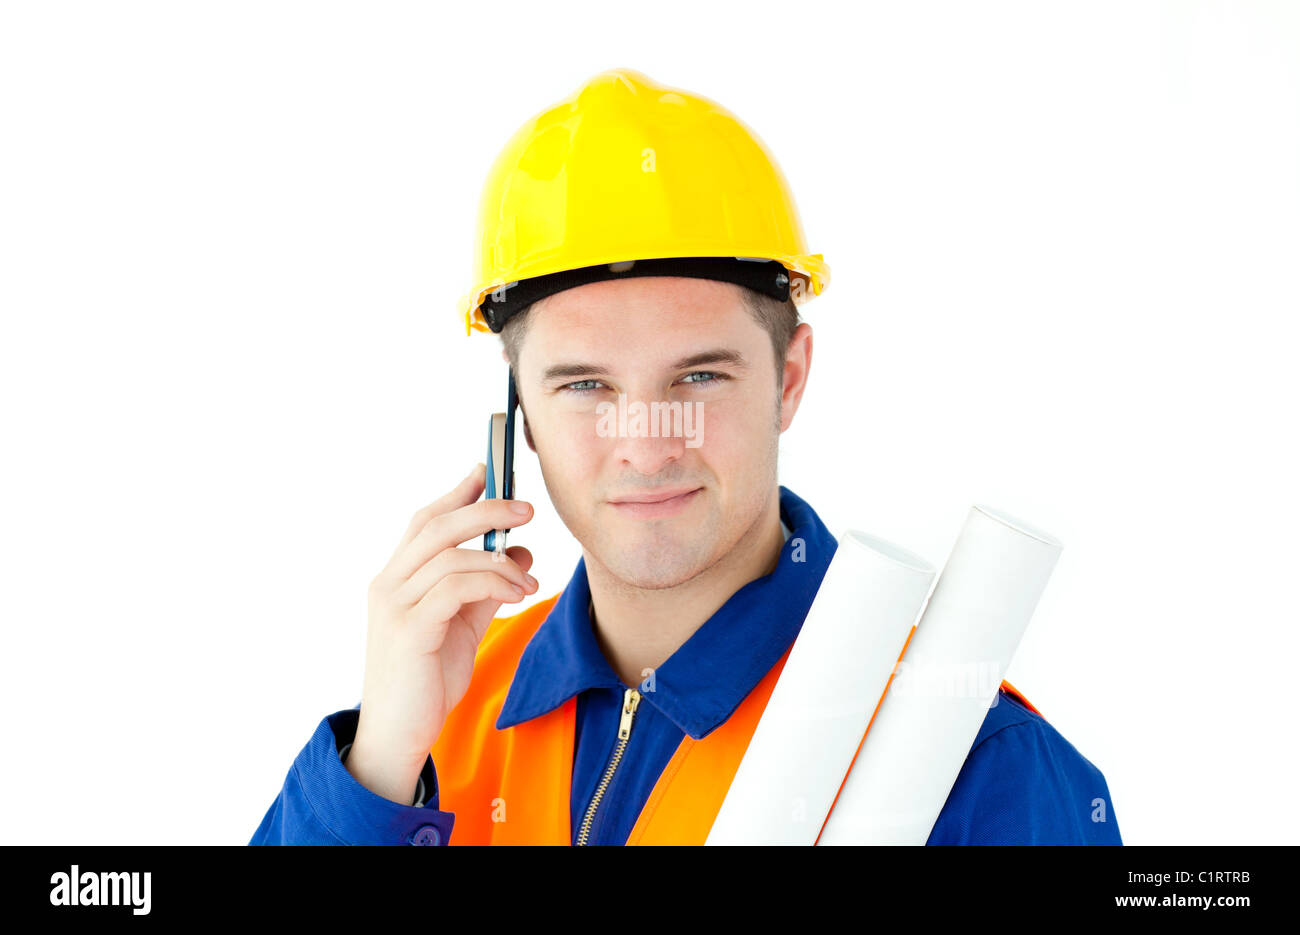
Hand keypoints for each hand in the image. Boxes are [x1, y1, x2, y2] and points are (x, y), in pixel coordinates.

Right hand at [346, 462, 536, 803]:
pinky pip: (455, 589)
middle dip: (485, 510)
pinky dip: (493, 584)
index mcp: (397, 578)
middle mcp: (388, 584)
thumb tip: (522, 552)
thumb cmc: (427, 679)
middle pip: (437, 525)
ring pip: (450, 556)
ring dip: (500, 560)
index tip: (489, 469)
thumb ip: (488, 587)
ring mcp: (394, 606)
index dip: (457, 492)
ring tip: (530, 580)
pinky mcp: (409, 630)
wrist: (399, 735)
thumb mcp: (464, 624)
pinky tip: (517, 593)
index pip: (426, 520)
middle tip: (527, 509)